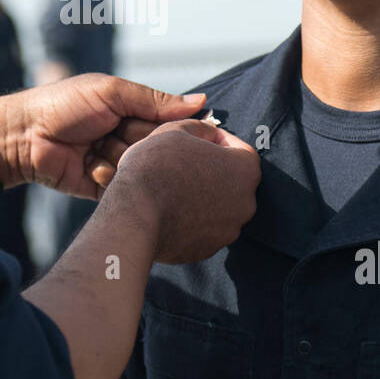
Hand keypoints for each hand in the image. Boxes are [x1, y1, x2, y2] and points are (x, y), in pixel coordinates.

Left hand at [0, 74, 208, 198]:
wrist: (23, 134)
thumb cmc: (64, 104)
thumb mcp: (112, 92)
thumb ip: (155, 100)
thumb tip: (200, 102)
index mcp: (132, 113)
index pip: (169, 124)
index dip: (182, 129)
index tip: (200, 133)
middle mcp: (127, 139)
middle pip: (157, 149)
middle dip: (146, 144)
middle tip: (122, 134)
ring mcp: (114, 164)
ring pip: (141, 170)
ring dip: (123, 160)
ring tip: (98, 147)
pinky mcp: (101, 188)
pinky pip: (121, 189)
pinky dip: (107, 177)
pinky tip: (89, 165)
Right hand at [106, 118, 259, 263]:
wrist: (134, 216)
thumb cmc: (156, 167)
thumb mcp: (176, 130)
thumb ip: (200, 128)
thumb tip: (208, 133)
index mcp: (245, 169)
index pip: (239, 149)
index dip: (217, 140)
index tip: (198, 139)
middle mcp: (246, 202)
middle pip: (232, 180)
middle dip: (212, 170)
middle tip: (183, 163)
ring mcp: (228, 230)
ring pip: (219, 206)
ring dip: (203, 195)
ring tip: (173, 187)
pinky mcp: (208, 250)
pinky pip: (204, 228)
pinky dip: (193, 219)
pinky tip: (170, 210)